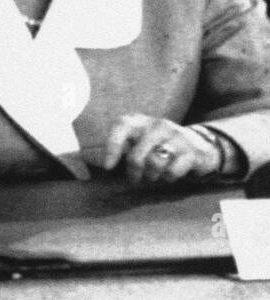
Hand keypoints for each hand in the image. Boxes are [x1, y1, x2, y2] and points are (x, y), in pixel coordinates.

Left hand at [102, 114, 221, 183]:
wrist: (199, 145)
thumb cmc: (158, 147)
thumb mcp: (138, 142)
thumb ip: (121, 150)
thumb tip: (100, 167)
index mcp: (140, 121)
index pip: (121, 127)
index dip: (112, 147)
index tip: (108, 167)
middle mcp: (158, 125)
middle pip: (137, 155)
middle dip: (134, 172)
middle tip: (135, 179)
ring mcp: (177, 136)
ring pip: (155, 163)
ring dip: (151, 176)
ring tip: (153, 176)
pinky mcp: (192, 150)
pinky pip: (172, 171)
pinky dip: (168, 178)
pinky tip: (169, 175)